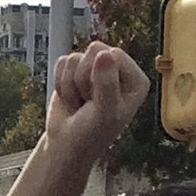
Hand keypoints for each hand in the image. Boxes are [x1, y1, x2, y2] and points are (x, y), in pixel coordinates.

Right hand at [43, 42, 149, 163]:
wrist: (67, 145)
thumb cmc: (91, 134)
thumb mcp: (105, 113)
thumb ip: (107, 83)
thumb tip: (104, 53)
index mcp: (135, 80)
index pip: (115, 55)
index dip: (100, 77)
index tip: (100, 100)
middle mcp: (118, 70)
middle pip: (95, 50)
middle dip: (83, 79)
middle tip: (88, 101)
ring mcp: (96, 69)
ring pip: (75, 58)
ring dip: (71, 85)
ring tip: (80, 102)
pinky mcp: (75, 70)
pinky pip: (62, 62)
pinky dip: (60, 83)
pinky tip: (70, 98)